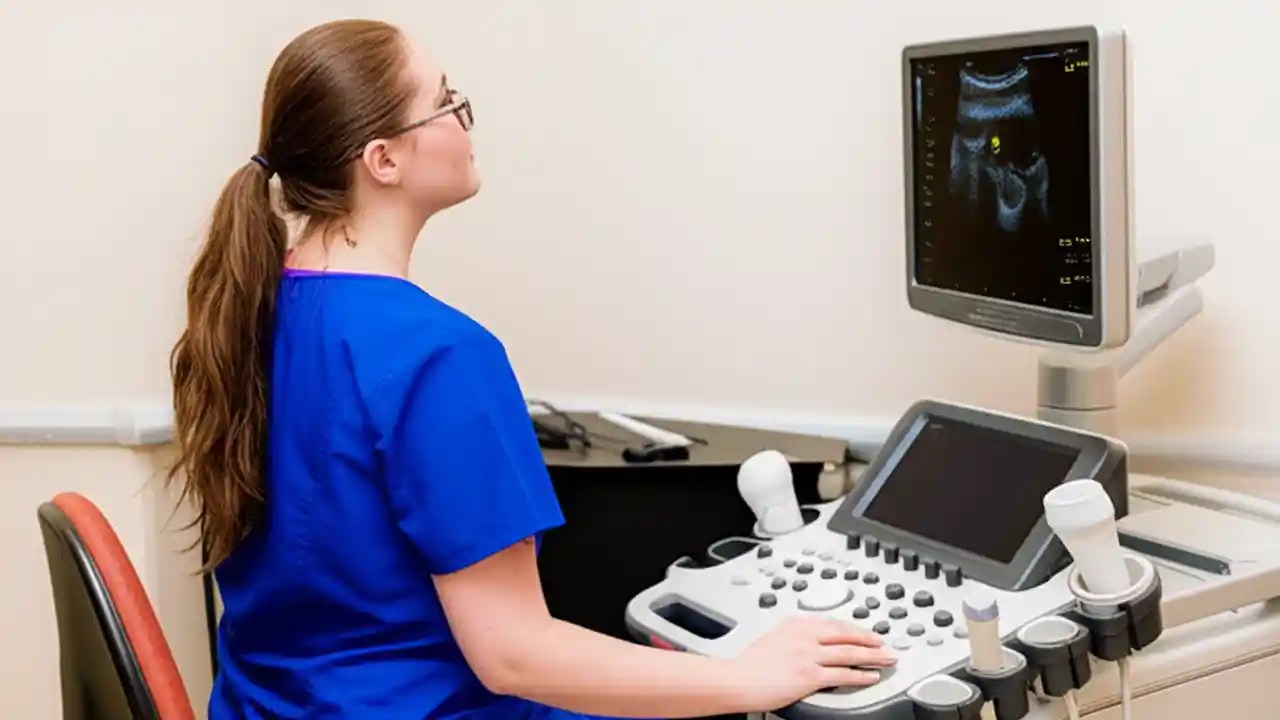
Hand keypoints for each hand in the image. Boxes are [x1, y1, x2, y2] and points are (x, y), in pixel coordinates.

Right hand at [729, 615, 896, 711]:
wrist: (737, 678)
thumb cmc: (749, 663)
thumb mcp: (774, 638)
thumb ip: (795, 637)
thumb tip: (811, 644)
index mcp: (797, 623)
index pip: (835, 623)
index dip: (856, 629)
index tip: (868, 633)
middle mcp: (805, 635)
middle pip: (847, 635)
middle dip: (870, 640)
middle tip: (887, 644)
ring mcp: (809, 655)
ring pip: (850, 653)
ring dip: (873, 656)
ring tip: (887, 658)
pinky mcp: (810, 675)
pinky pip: (843, 674)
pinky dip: (861, 675)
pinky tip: (871, 676)